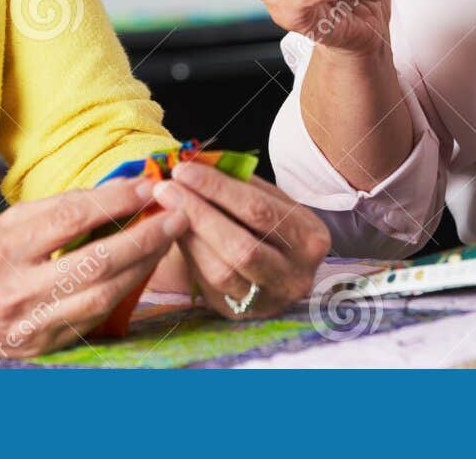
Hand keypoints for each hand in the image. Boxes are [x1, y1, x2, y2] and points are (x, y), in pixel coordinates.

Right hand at [0, 178, 186, 361]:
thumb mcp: (8, 222)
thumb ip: (60, 208)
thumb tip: (116, 191)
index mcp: (3, 250)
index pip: (69, 219)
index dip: (114, 201)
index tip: (145, 186)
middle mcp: (16, 289)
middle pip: (95, 262)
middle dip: (143, 237)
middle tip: (175, 215)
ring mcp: (32, 323)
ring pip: (103, 294)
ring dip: (142, 265)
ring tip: (166, 240)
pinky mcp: (44, 344)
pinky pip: (95, 315)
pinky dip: (124, 290)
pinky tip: (141, 269)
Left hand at [152, 162, 329, 319]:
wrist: (273, 263)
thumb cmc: (268, 222)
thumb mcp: (266, 198)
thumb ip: (237, 182)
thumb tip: (195, 163)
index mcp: (310, 237)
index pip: (259, 210)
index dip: (218, 189)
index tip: (184, 170)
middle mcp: (296, 275)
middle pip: (242, 246)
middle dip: (199, 213)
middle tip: (166, 188)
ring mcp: (270, 299)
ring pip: (223, 271)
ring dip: (189, 235)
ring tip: (165, 207)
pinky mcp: (243, 313)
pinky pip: (210, 285)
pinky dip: (190, 255)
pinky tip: (173, 231)